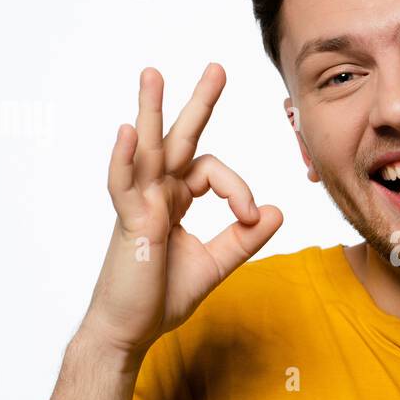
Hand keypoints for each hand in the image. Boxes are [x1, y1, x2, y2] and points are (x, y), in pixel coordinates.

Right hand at [79, 64, 282, 364]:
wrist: (130, 331)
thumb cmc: (160, 297)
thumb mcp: (215, 264)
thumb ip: (244, 238)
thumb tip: (276, 211)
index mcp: (174, 200)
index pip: (211, 171)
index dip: (239, 189)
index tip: (252, 217)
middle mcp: (156, 194)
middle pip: (178, 139)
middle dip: (198, 103)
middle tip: (217, 68)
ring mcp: (139, 205)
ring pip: (148, 150)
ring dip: (151, 111)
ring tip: (153, 75)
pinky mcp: (129, 224)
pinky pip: (123, 184)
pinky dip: (125, 158)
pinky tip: (130, 132)